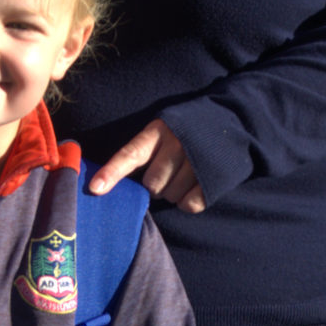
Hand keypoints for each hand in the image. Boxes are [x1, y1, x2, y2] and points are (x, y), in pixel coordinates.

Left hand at [89, 116, 206, 213]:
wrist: (230, 121)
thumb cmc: (185, 132)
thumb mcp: (162, 131)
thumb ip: (143, 151)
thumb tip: (114, 182)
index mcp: (159, 131)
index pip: (131, 154)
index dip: (112, 172)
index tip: (95, 188)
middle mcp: (177, 144)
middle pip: (151, 184)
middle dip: (155, 184)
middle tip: (167, 172)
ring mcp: (196, 161)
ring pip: (170, 195)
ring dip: (173, 192)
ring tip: (184, 176)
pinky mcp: (213, 178)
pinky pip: (190, 204)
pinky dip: (188, 201)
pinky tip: (194, 186)